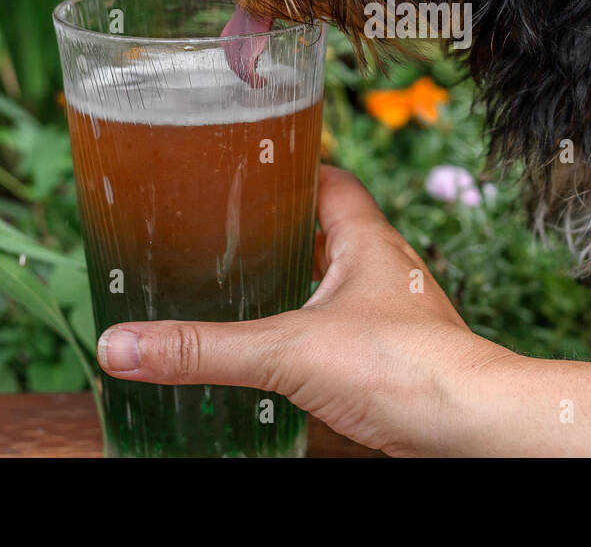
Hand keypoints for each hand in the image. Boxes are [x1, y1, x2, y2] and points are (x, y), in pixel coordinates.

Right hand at [96, 164, 513, 455]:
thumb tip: (123, 346)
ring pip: (339, 281)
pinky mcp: (397, 353)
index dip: (291, 169)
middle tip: (229, 232)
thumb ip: (204, 349)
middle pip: (330, 230)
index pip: (329, 181)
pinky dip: (315, 328)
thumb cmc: (404, 367)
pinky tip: (287, 348)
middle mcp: (385, 268)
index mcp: (365, 239)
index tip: (247, 168)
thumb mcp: (287, 350)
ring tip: (247, 289)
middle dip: (282, 231)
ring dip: (300, 282)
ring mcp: (394, 311)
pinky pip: (348, 326)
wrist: (468, 423)